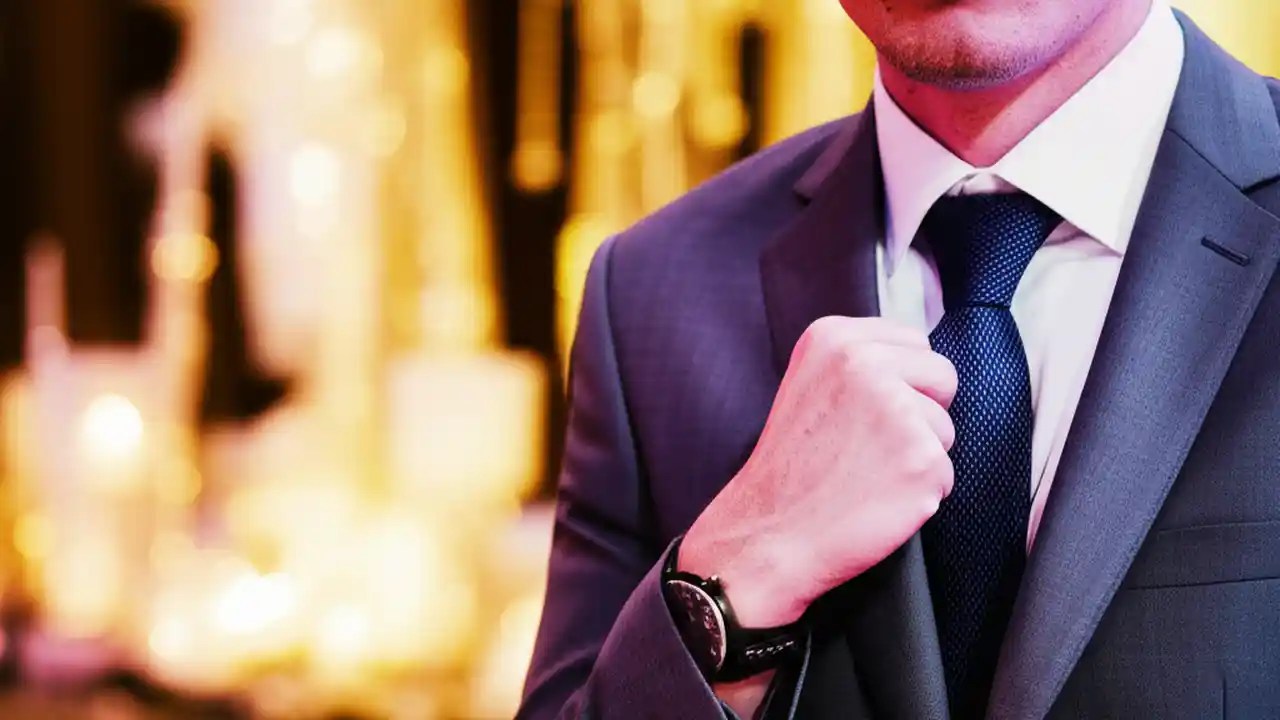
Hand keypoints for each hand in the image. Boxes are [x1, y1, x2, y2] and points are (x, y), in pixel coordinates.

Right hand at [680, 316, 956, 628]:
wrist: (766, 536)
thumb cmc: (789, 472)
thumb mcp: (807, 386)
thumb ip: (857, 364)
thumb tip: (914, 364)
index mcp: (834, 338)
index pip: (914, 343)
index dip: (901, 384)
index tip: (867, 413)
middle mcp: (866, 363)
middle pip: (941, 376)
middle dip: (921, 412)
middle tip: (870, 445)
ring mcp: (896, 410)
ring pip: (944, 428)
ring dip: (917, 457)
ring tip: (865, 474)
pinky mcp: (921, 458)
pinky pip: (944, 474)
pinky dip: (919, 494)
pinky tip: (875, 499)